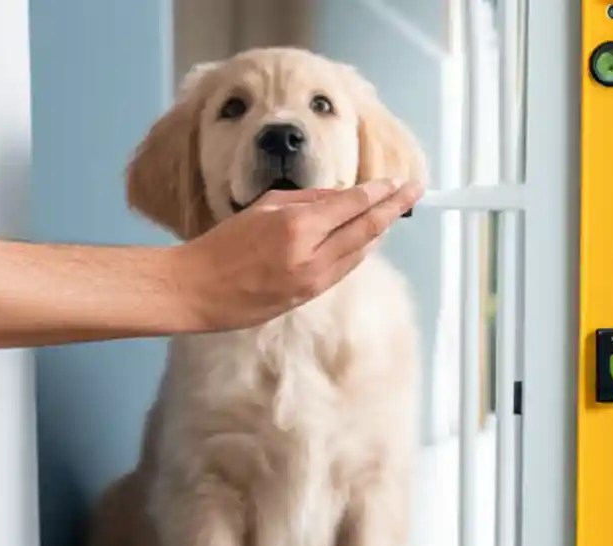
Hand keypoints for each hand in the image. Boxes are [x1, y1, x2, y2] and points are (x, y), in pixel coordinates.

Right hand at [169, 179, 422, 331]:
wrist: (198, 290)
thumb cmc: (222, 244)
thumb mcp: (262, 208)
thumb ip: (305, 201)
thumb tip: (341, 198)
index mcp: (297, 227)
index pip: (351, 204)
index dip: (378, 192)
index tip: (397, 181)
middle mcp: (311, 256)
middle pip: (366, 229)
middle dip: (394, 209)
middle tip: (414, 192)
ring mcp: (312, 280)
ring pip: (360, 251)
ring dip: (379, 230)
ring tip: (394, 213)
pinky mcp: (308, 297)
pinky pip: (344, 269)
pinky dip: (359, 251)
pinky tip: (367, 239)